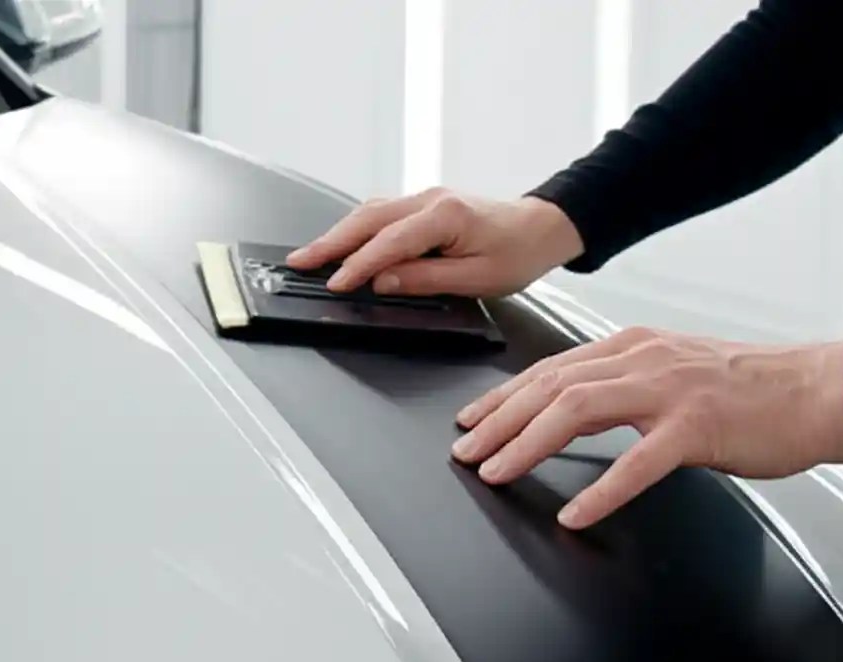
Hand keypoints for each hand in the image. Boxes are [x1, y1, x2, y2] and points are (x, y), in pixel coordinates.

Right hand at [285, 187, 583, 296]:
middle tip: (300, 262)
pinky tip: (341, 241)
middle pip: (369, 218)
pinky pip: (382, 212)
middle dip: (330, 241)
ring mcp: (425, 197)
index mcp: (446, 215)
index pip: (390, 242)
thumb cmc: (518, 252)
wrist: (542, 226)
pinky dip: (356, 227)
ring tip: (310, 254)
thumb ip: (426, 278)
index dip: (359, 265)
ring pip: (370, 212)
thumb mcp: (477, 278)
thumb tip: (383, 281)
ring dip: (338, 233)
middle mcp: (430, 199)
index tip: (336, 283)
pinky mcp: (424, 204)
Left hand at [450, 327, 842, 528]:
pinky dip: (601, 491)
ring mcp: (669, 390)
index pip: (551, 369)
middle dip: (499, 421)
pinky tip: (574, 514)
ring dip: (528, 445)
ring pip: (578, 411)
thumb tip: (575, 408)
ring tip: (496, 472)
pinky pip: (638, 463)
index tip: (471, 420)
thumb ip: (626, 383)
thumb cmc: (750, 387)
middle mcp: (643, 360)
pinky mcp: (697, 427)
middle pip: (551, 387)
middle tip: (465, 450)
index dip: (504, 396)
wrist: (817, 390)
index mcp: (634, 347)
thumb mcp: (674, 369)